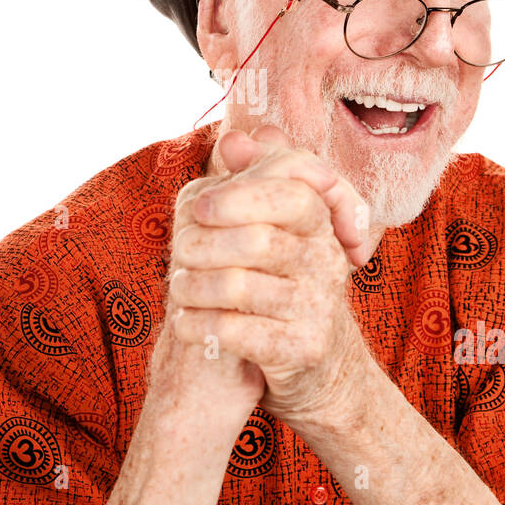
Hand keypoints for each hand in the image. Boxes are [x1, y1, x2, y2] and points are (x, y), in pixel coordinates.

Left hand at [167, 125, 375, 424]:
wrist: (313, 363)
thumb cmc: (280, 284)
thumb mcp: (272, 229)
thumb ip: (253, 181)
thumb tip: (235, 140)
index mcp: (319, 225)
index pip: (292, 193)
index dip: (239, 196)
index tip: (199, 208)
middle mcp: (327, 263)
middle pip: (259, 240)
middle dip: (203, 244)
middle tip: (178, 250)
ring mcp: (319, 309)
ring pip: (240, 287)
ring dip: (193, 286)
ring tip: (177, 287)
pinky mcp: (304, 350)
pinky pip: (237, 332)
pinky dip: (198, 325)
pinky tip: (184, 322)